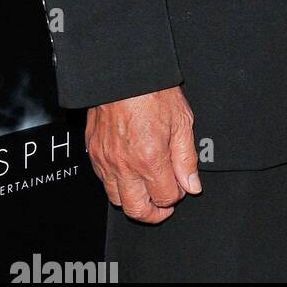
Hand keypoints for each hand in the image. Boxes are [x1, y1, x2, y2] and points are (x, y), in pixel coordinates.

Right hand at [85, 85, 200, 222]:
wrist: (124, 72)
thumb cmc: (153, 91)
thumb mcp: (182, 121)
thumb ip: (186, 158)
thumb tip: (192, 185)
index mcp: (150, 158)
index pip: (166, 197)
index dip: (178, 195)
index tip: (182, 186)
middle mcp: (125, 165)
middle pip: (136, 209)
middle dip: (153, 213)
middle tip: (164, 204)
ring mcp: (106, 160)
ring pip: (116, 199)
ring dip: (133, 199)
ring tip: (147, 189)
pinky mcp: (94, 152)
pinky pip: (103, 180)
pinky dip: (117, 183)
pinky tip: (130, 172)